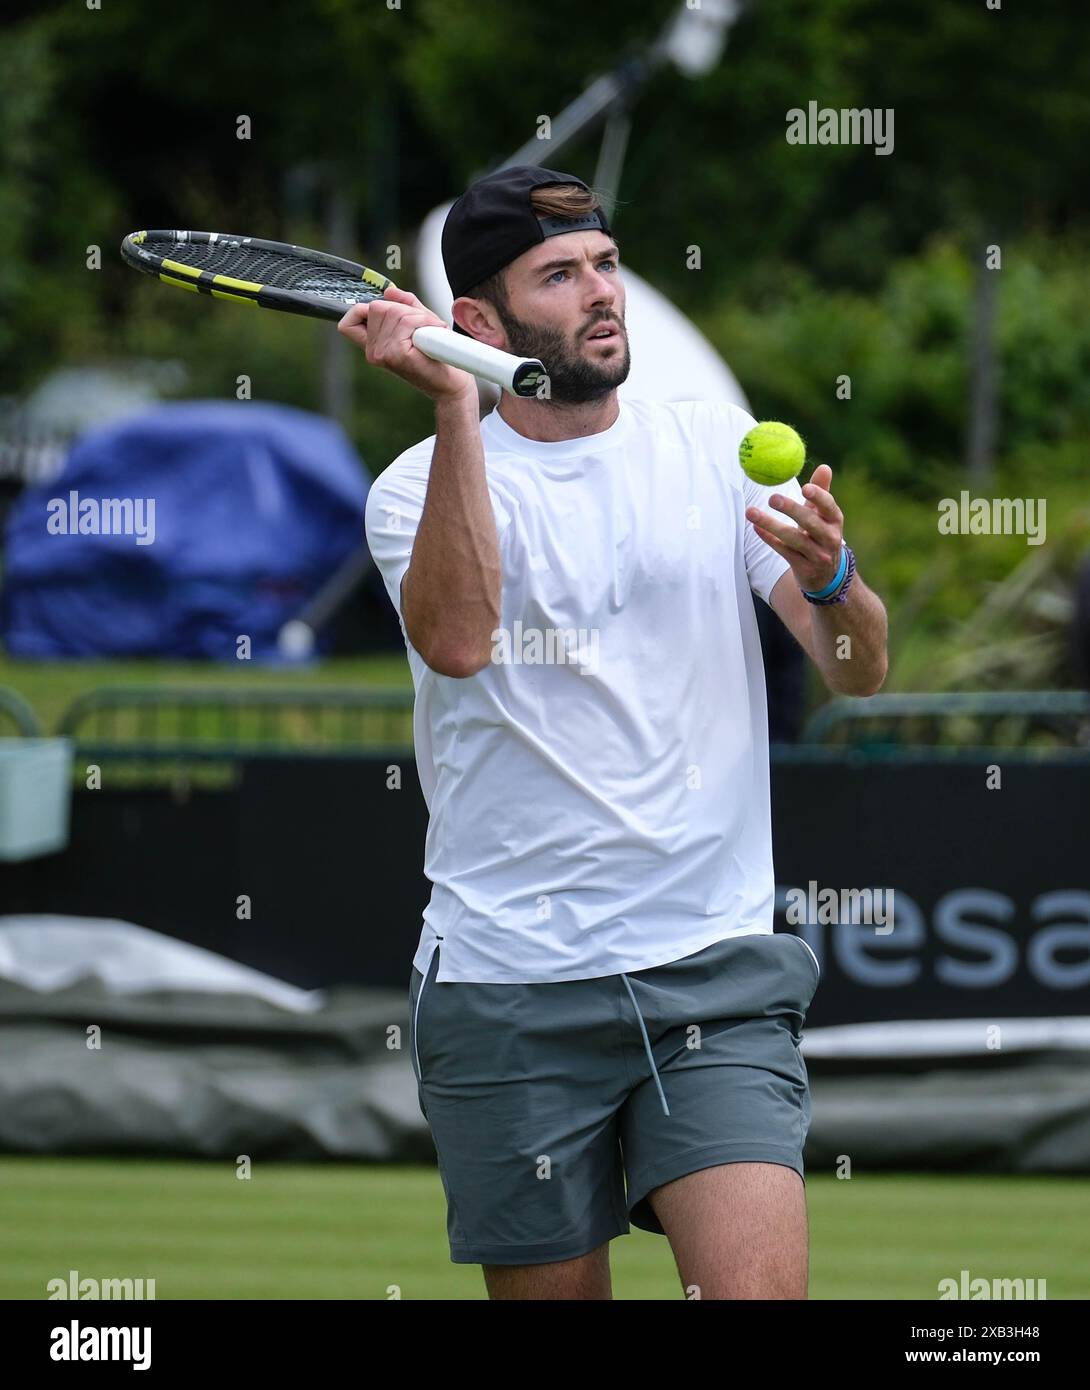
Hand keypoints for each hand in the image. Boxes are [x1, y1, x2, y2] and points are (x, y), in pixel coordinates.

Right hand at [337, 285, 475, 402]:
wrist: (452, 384)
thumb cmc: (437, 355)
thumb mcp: (419, 323)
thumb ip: (405, 305)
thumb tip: (389, 291)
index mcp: (373, 346)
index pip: (347, 324)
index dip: (360, 310)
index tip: (387, 312)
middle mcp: (373, 352)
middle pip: (377, 307)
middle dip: (403, 309)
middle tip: (422, 324)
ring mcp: (382, 354)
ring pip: (394, 312)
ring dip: (418, 316)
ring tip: (430, 331)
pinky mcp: (396, 355)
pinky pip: (406, 321)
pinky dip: (423, 321)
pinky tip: (432, 334)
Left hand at [745, 463, 844, 592]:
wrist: (827, 576)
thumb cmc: (821, 535)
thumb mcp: (824, 516)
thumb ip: (821, 492)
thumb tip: (824, 466)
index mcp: (835, 521)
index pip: (829, 506)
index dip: (819, 497)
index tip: (804, 487)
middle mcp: (830, 538)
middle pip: (810, 523)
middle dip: (792, 510)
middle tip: (772, 498)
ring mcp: (818, 555)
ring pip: (793, 539)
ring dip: (771, 524)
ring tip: (751, 511)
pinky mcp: (804, 568)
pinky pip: (784, 551)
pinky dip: (769, 539)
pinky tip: (756, 527)